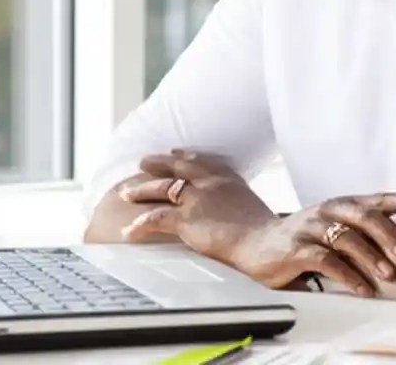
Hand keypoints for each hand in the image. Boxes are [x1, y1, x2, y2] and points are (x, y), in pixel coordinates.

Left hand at [119, 149, 278, 255]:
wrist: (266, 243)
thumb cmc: (269, 235)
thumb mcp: (257, 211)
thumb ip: (241, 209)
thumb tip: (239, 218)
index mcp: (230, 180)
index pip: (204, 162)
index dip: (187, 156)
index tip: (177, 153)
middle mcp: (211, 183)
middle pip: (178, 167)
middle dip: (159, 163)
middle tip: (144, 161)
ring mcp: (197, 198)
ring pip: (161, 189)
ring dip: (141, 190)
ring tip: (125, 192)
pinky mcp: (185, 219)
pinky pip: (154, 218)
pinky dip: (138, 225)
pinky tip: (128, 231)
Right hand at [226, 193, 395, 296]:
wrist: (254, 242)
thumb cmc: (301, 238)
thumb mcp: (331, 229)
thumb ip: (358, 234)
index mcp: (341, 204)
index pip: (375, 199)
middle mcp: (327, 211)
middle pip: (365, 216)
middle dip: (389, 235)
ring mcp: (311, 228)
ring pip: (347, 238)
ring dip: (371, 257)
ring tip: (390, 275)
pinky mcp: (296, 249)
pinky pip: (326, 261)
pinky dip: (348, 276)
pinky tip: (362, 289)